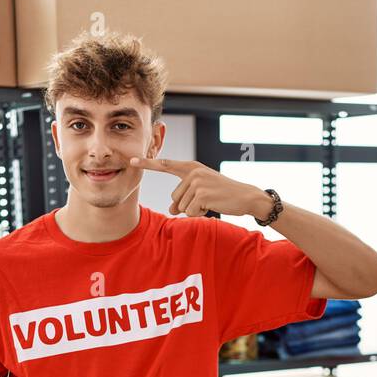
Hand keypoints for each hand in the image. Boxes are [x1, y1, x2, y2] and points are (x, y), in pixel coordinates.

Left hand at [129, 157, 274, 219]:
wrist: (245, 197)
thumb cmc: (223, 195)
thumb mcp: (201, 194)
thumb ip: (184, 198)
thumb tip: (172, 211)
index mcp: (191, 167)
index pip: (165, 164)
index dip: (147, 164)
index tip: (131, 161)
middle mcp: (193, 171)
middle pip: (175, 198)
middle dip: (187, 206)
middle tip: (206, 202)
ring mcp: (197, 181)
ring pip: (183, 206)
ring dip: (195, 211)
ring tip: (211, 203)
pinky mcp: (202, 193)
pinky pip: (191, 212)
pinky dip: (201, 215)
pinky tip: (212, 207)